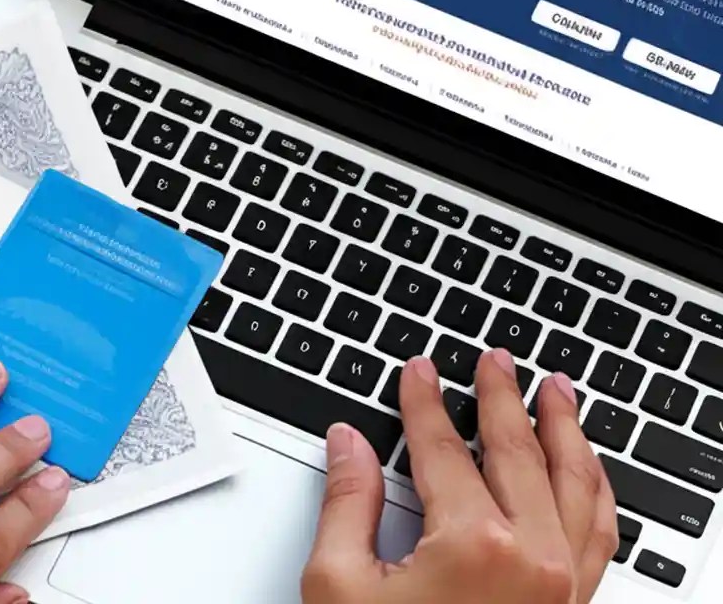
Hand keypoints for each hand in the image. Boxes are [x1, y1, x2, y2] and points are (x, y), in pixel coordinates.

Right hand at [302, 350, 618, 603]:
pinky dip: (599, 488)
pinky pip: (603, 532)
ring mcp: (563, 587)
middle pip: (520, 452)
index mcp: (472, 545)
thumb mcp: (337, 588)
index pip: (446, 449)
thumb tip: (348, 444)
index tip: (420, 373)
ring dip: (567, 431)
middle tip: (495, 360)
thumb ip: (346, 504)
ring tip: (558, 392)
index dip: (426, 403)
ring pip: (579, 485)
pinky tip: (590, 470)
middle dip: (503, 397)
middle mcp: (532, 559)